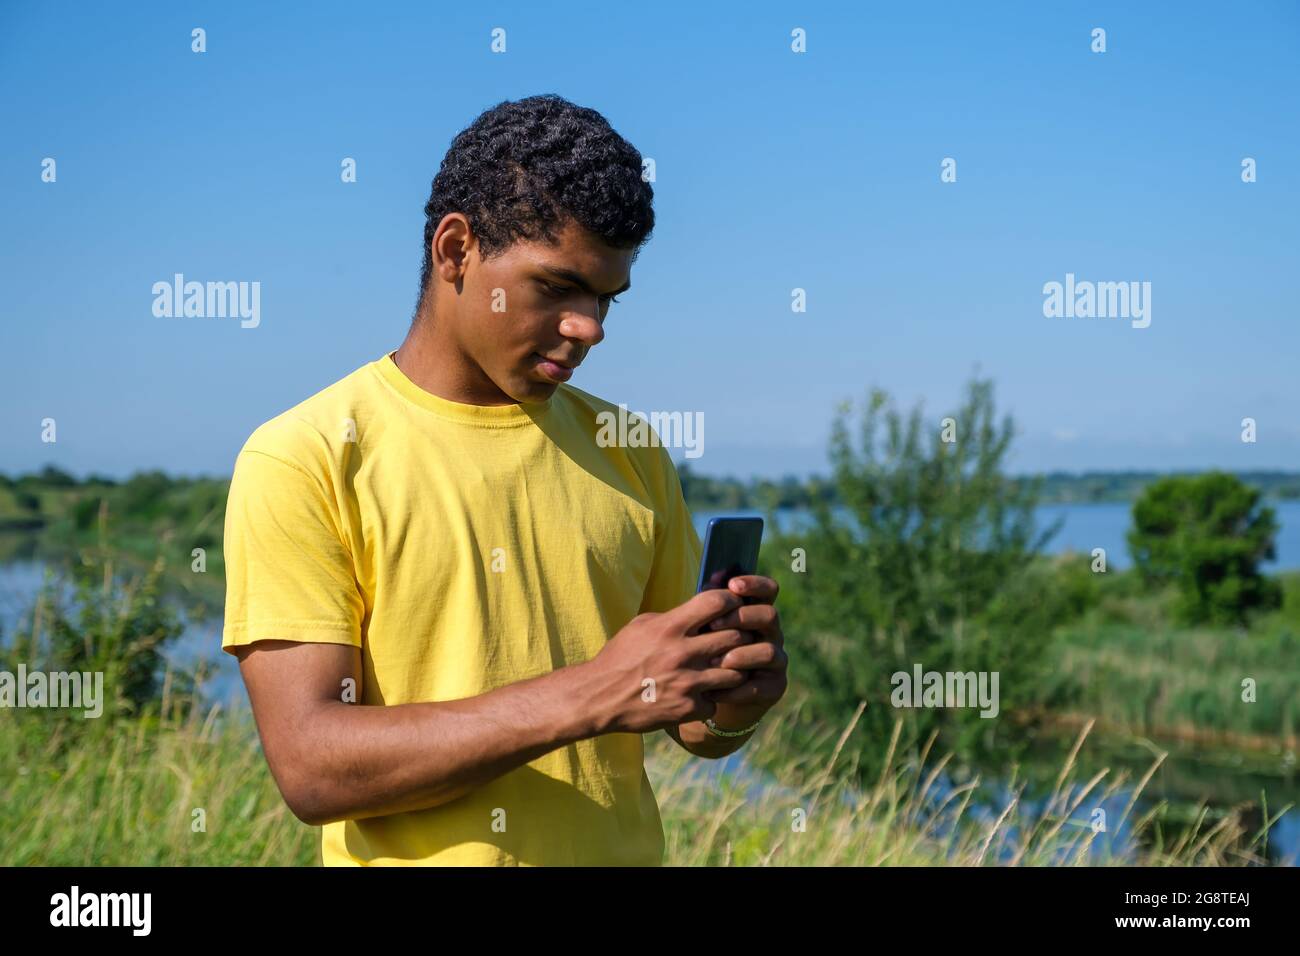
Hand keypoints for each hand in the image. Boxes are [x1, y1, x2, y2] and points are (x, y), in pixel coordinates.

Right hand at [586, 588, 751, 734]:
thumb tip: (705, 608)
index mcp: (671, 626)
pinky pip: (718, 702)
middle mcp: (683, 652)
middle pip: (736, 636)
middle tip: (736, 641)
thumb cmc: (621, 656)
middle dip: (740, 637)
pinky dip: (712, 700)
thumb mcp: (643, 625)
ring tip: (724, 669)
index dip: (732, 602)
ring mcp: (688, 683)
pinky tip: (701, 697)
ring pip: (736, 672)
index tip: (732, 608)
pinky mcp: (689, 708)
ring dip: (733, 670)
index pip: (718, 602)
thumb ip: (675, 617)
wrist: (600, 697)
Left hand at [702, 574, 787, 729]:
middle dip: (742, 618)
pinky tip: (714, 690)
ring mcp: (776, 660)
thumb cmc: (706, 651)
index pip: (768, 590)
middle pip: (770, 615)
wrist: (711, 694)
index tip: (732, 585)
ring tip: (714, 661)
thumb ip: (710, 602)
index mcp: (757, 612)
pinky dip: (737, 688)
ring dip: (741, 655)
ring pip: (769, 651)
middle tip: (712, 626)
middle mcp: (771, 633)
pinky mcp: (775, 686)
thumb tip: (715, 575)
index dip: (755, 584)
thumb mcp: (703, 626)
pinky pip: (762, 685)